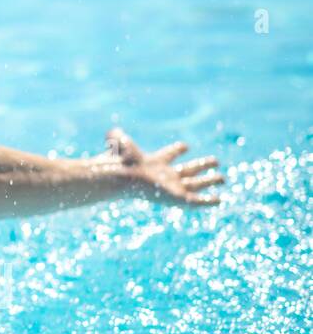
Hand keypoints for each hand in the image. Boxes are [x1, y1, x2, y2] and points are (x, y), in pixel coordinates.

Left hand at [102, 127, 223, 205]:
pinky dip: (208, 201)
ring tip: (223, 178)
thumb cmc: (123, 161)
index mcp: (155, 162)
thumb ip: (116, 137)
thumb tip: (111, 132)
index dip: (176, 150)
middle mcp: (166, 176)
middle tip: (215, 161)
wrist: (125, 177)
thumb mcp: (121, 144)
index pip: (168, 155)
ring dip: (210, 181)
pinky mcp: (178, 199)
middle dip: (202, 165)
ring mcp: (173, 188)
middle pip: (188, 170)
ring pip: (196, 184)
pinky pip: (197, 201)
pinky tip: (220, 200)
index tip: (185, 146)